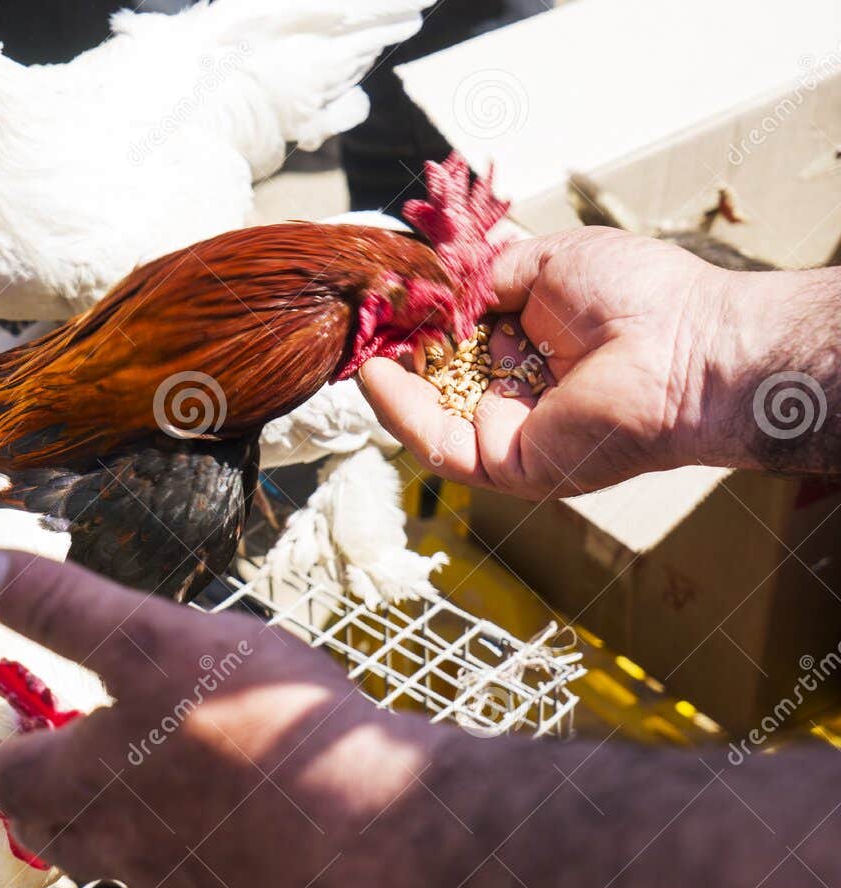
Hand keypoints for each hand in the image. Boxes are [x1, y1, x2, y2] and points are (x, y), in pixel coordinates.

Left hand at [0, 550, 434, 887]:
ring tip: (129, 787)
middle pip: (50, 832)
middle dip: (38, 798)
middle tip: (50, 763)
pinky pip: (189, 881)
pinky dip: (181, 851)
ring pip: (116, 863)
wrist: (381, 822)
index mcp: (80, 786)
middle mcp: (117, 850)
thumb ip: (62, 606)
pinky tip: (217, 821)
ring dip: (106, 828)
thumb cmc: (262, 723)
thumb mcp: (151, 637)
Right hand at [359, 227, 735, 498]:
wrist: (690, 345)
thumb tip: (433, 284)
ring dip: (387, 382)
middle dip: (394, 350)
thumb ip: (486, 275)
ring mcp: (510, 432)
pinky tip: (377, 374)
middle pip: (434, 380)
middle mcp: (517, 394)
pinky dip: (401, 412)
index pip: (456, 341)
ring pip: (427, 415)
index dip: (417, 320)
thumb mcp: (548, 260)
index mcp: (532, 348)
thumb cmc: (642, 296)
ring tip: (358, 344)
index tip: (383, 296)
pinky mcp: (508, 465)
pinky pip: (439, 445)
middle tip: (359, 320)